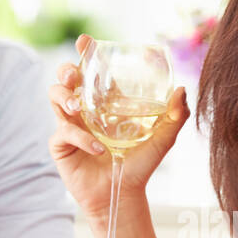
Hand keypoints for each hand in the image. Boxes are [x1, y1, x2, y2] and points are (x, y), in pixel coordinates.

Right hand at [48, 34, 189, 220]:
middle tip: (75, 75)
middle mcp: (84, 110)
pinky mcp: (61, 145)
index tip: (86, 41)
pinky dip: (81, 138)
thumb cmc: (140, 166)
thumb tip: (181, 89)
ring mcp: (70, 126)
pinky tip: (99, 149)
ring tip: (78, 109)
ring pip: (55, 98)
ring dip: (64, 98)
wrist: (123, 195)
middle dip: (66, 71)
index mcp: (104, 102)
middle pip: (65, 79)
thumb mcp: (163, 139)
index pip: (91, 72)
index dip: (86, 54)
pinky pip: (64, 132)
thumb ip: (175, 115)